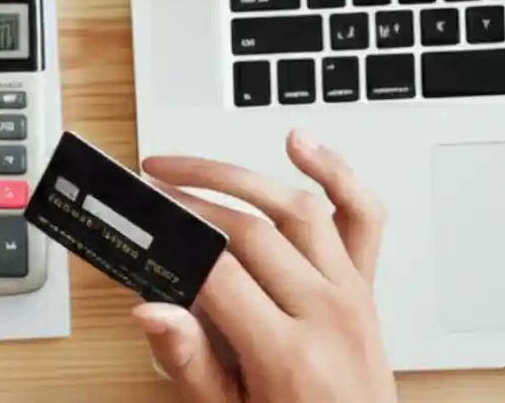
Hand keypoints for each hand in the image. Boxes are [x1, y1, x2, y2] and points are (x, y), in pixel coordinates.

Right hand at [133, 131, 394, 402]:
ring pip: (297, 208)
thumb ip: (188, 362)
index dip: (173, 240)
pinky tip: (299, 144)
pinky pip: (361, 215)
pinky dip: (335, 172)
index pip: (220, 275)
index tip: (139, 222)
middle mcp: (329, 315)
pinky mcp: (365, 285)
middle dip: (191, 202)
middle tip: (148, 193)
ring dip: (239, 176)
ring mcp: (353, 294)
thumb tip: (149, 310)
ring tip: (188, 167)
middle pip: (252, 232)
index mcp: (290, 357)